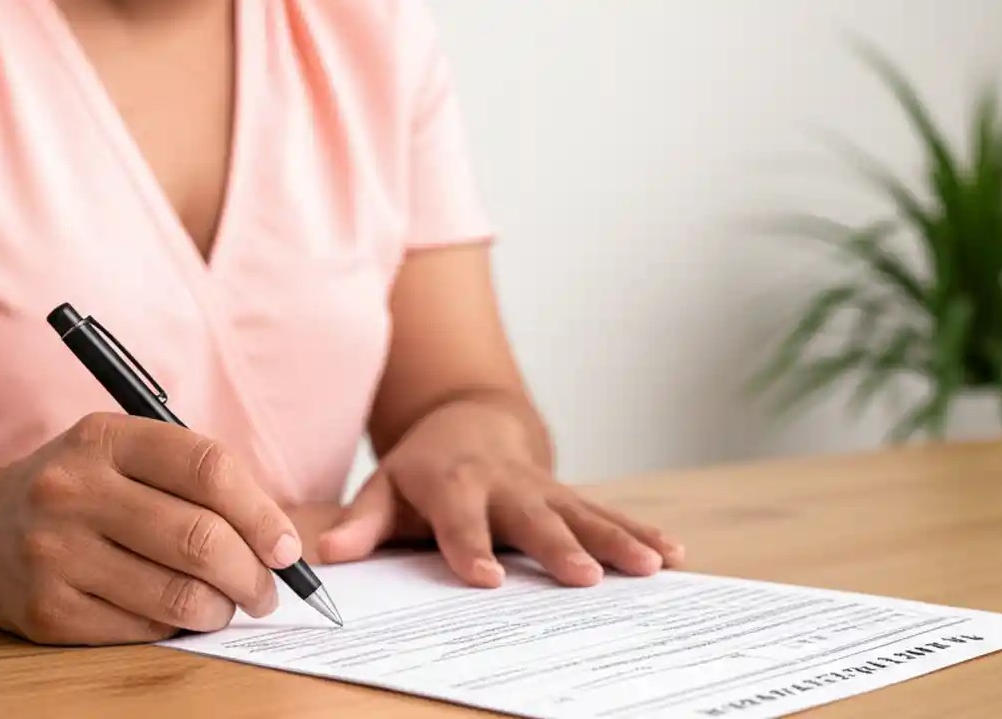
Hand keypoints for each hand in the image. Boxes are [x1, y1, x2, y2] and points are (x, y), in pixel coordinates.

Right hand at [0, 413, 299, 644]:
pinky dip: (176, 627)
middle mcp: (73, 491)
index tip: (286, 546)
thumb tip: (279, 541)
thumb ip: (197, 480)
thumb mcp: (126, 453)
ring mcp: (54, 553)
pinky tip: (174, 613)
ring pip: (178, 595)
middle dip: (253, 574)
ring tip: (227, 603)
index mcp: (106, 437)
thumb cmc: (83, 488)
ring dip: (221, 608)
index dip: (262, 512)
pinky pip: (143, 630)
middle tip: (267, 590)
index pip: (209, 469)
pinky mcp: (46, 611)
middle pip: (200, 539)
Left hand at [318, 400, 684, 586]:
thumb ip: (363, 522)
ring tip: (651, 567)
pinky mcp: (571, 495)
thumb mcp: (386, 486)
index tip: (485, 578)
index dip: (470, 547)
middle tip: (585, 578)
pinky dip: (643, 531)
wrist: (471, 421)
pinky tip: (674, 555)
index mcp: (454, 483)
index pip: (460, 519)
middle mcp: (505, 484)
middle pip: (533, 517)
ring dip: (618, 539)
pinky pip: (609, 513)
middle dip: (560, 547)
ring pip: (584, 513)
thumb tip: (327, 555)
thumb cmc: (424, 467)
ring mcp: (545, 489)